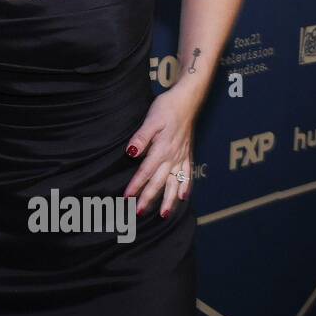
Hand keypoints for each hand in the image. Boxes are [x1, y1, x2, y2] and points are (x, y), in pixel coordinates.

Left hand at [122, 89, 194, 218]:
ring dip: (169, 200)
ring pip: (175, 183)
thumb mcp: (150, 120)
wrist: (187, 100)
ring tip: (163, 215)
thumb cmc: (166, 108)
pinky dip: (186, 186)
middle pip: (159, 182)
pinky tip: (184, 197)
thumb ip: (141, 138)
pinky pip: (188, 174)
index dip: (136, 186)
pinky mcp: (188, 153)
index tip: (127, 198)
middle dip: (149, 199)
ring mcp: (182, 156)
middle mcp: (173, 156)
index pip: (145, 172)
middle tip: (139, 213)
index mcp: (162, 149)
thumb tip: (131, 153)